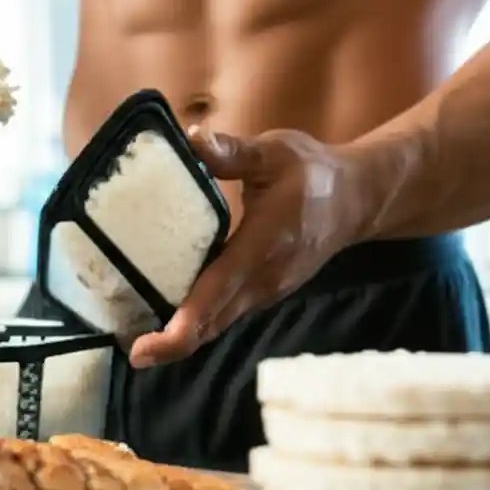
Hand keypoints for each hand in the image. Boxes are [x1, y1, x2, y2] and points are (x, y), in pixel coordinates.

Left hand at [127, 127, 368, 368]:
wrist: (360, 199)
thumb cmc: (314, 173)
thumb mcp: (274, 152)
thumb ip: (232, 151)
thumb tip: (189, 139)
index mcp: (263, 246)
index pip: (215, 293)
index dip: (181, 326)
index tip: (146, 349)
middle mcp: (264, 280)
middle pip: (212, 324)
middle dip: (171, 343)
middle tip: (129, 351)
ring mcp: (266, 291)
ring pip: (218, 324)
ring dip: (182, 337)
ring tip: (137, 339)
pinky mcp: (265, 292)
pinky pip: (226, 315)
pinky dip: (198, 323)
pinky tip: (166, 317)